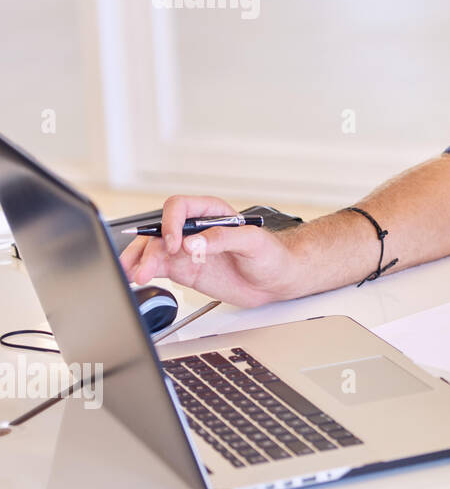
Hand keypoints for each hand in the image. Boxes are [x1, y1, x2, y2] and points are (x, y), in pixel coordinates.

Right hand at [117, 195, 304, 307]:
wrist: (277, 280)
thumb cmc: (273, 254)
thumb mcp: (253, 242)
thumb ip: (223, 239)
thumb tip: (194, 243)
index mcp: (211, 213)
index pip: (180, 208)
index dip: (172, 223)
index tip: (177, 243)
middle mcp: (195, 230)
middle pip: (160, 230)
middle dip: (148, 246)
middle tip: (145, 266)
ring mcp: (188, 250)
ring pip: (154, 250)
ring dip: (140, 261)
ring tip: (135, 276)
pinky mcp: (185, 269)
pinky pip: (158, 267)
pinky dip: (145, 271)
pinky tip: (136, 278)